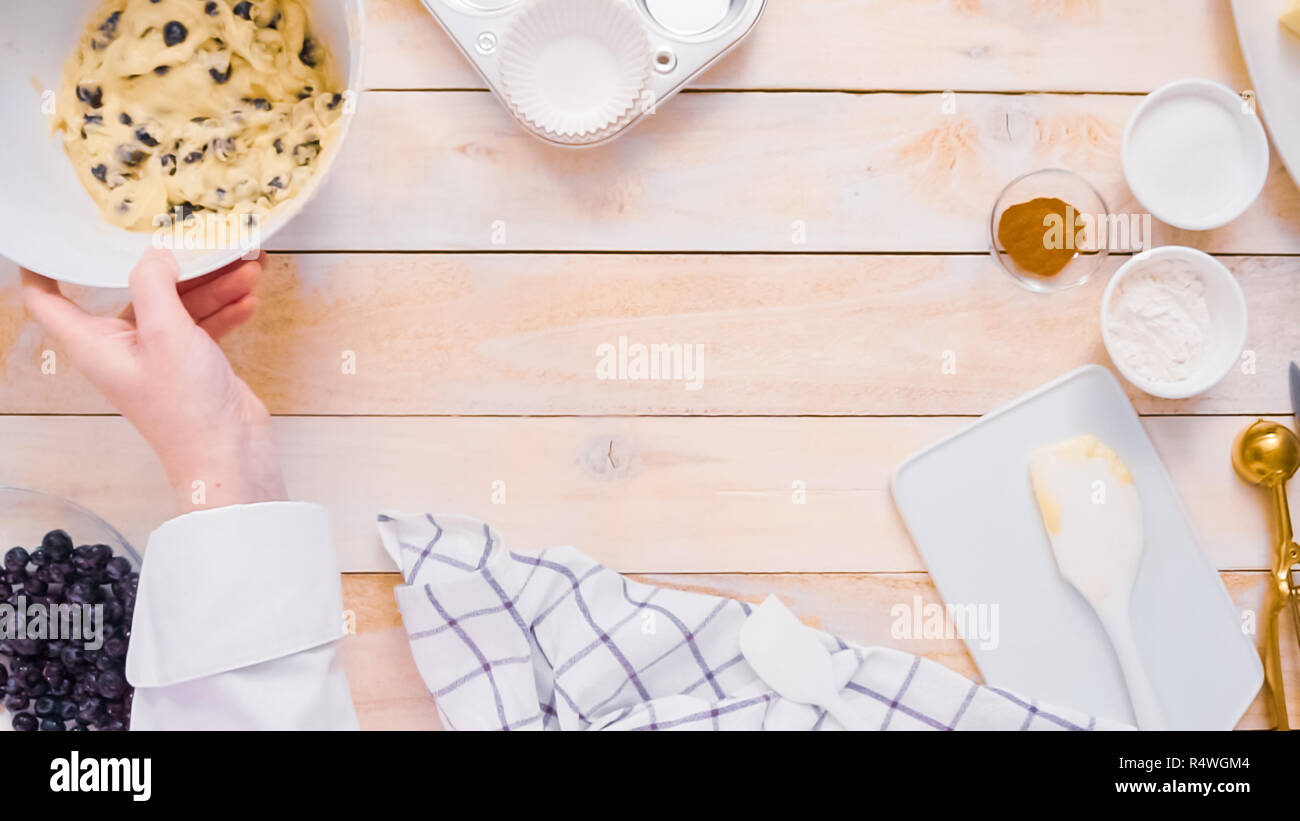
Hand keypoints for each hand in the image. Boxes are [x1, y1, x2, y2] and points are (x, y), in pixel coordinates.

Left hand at [21, 249, 285, 514]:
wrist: (229, 453)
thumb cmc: (186, 407)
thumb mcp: (166, 334)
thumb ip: (154, 285)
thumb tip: (154, 253)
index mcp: (95, 343)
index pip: (47, 300)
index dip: (42, 266)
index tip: (55, 236)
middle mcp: (122, 347)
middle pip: (135, 290)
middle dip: (170, 265)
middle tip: (197, 239)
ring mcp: (158, 355)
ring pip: (178, 304)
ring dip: (212, 285)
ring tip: (246, 266)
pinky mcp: (192, 363)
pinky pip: (204, 324)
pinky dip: (225, 309)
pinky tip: (249, 298)